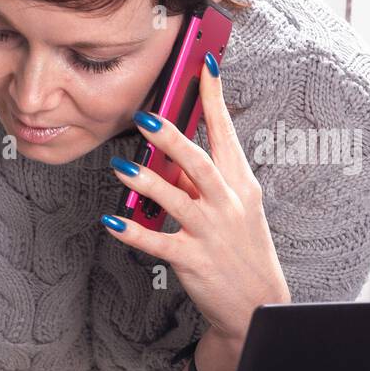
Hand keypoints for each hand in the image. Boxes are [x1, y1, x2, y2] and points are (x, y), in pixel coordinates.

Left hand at [102, 53, 290, 344]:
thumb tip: (170, 153)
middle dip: (172, 138)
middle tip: (146, 117)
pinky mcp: (194, 261)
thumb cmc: (240, 249)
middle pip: (199, 163)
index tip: (205, 65)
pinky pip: (158, 243)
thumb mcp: (234, 209)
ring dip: (147, 182)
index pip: (227, 134)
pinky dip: (133, 233)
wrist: (258, 305)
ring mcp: (212, 233)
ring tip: (120, 168)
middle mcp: (229, 204)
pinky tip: (111, 223)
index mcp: (241, 185)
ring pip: (177, 201)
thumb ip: (205, 181)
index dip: (215, 99)